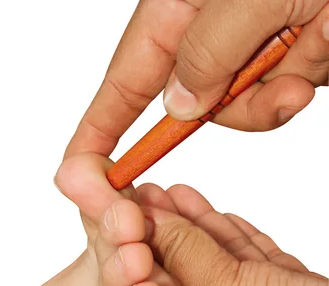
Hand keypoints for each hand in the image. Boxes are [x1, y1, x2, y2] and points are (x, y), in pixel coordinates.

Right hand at [65, 0, 328, 158]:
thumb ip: (207, 52)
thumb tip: (177, 105)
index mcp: (181, 2)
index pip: (125, 77)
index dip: (98, 129)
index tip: (79, 171)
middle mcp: (208, 26)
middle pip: (185, 104)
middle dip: (223, 110)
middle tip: (276, 79)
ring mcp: (245, 46)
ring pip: (233, 110)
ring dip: (270, 96)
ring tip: (311, 46)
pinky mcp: (281, 58)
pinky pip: (271, 100)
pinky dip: (294, 89)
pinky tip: (321, 46)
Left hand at [139, 183, 328, 285]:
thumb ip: (189, 255)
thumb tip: (151, 219)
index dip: (144, 251)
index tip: (128, 215)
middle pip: (190, 276)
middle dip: (171, 233)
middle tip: (146, 193)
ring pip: (223, 265)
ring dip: (201, 228)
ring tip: (174, 191)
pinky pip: (255, 263)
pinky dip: (237, 238)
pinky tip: (215, 215)